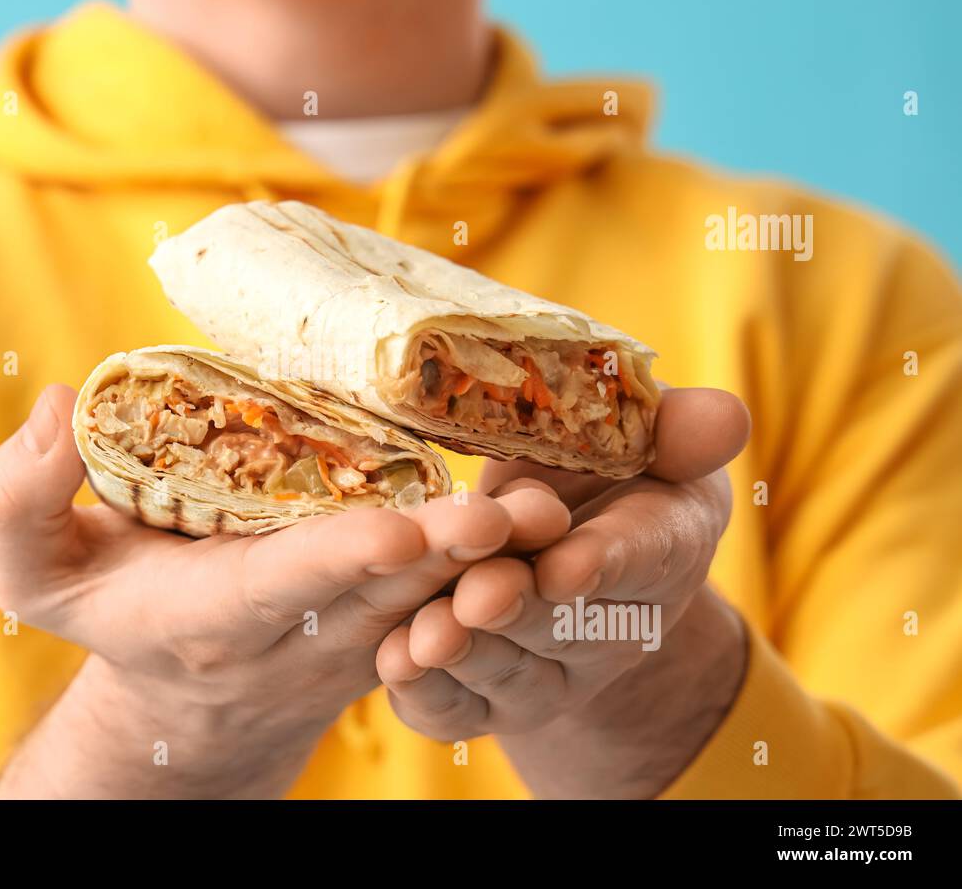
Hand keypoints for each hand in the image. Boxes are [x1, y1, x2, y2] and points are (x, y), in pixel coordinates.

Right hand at [0, 384, 571, 797]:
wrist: (192, 698)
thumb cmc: (118, 612)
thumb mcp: (36, 575)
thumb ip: (20, 497)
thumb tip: (57, 403)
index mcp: (217, 616)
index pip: (285, 585)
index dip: (344, 556)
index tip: (400, 525)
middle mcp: (303, 634)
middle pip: (387, 593)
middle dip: (450, 557)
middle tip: (513, 512)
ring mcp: (360, 634)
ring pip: (438, 597)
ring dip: (496, 562)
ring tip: (551, 507)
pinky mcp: (394, 620)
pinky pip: (454, 592)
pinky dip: (500, 561)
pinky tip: (548, 506)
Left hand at [375, 388, 750, 797]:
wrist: (560, 536)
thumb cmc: (606, 470)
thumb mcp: (647, 437)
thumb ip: (679, 429)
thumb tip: (728, 414)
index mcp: (661, 546)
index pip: (643, 559)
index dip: (606, 565)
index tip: (567, 566)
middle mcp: (611, 625)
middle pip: (567, 625)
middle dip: (522, 612)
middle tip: (480, 594)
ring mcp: (550, 668)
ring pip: (511, 674)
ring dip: (469, 655)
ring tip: (429, 634)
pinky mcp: (488, 693)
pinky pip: (459, 709)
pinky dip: (427, 694)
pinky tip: (396, 667)